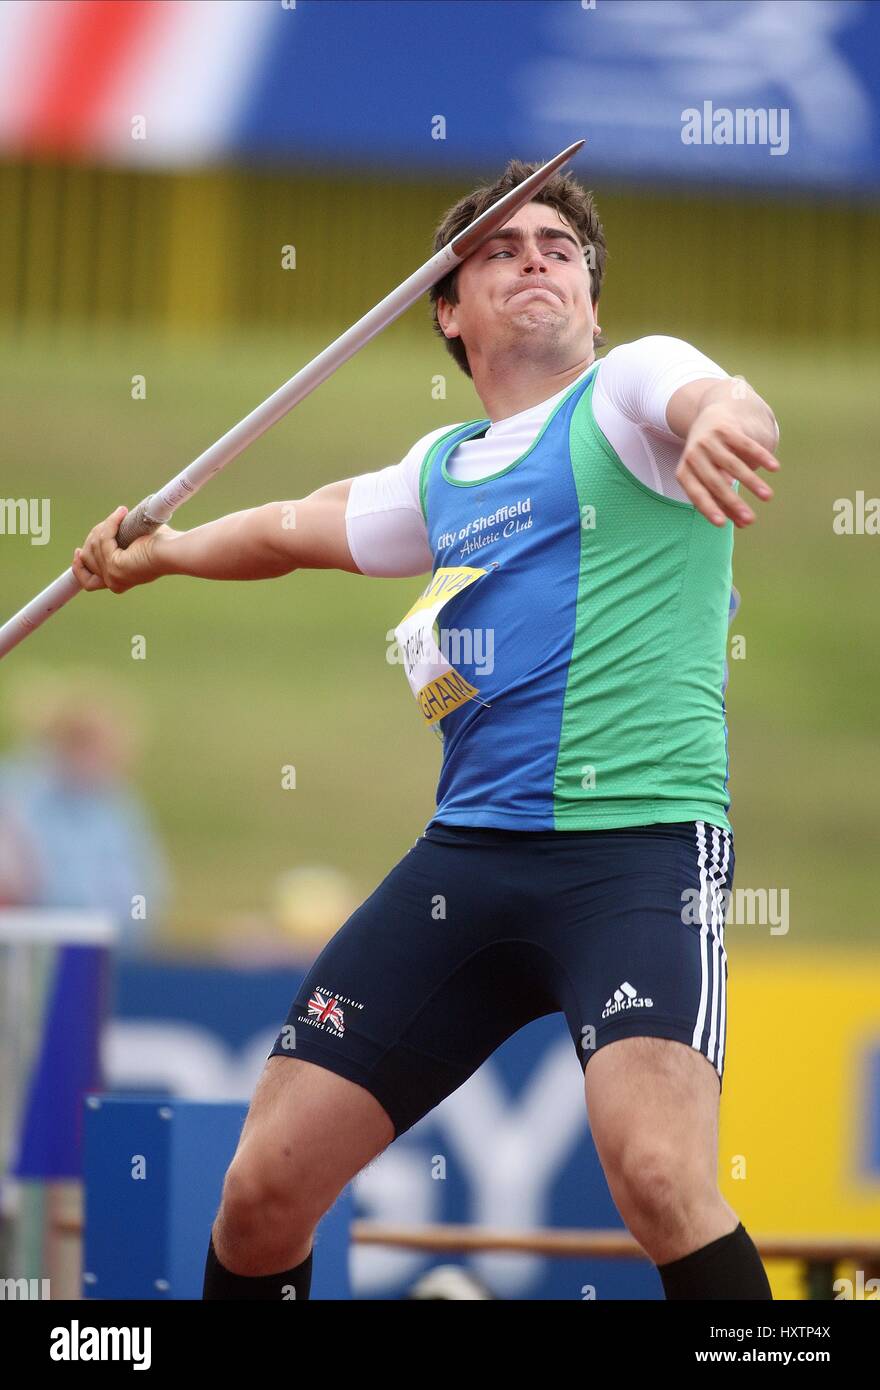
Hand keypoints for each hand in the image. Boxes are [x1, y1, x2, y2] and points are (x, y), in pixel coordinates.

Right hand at [73, 506, 174, 592]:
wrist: (174, 551)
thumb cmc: (163, 544)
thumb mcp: (134, 542)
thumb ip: (119, 539)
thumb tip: (113, 523)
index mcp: (118, 580)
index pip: (88, 581)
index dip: (79, 567)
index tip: (77, 551)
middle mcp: (114, 582)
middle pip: (87, 557)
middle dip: (96, 535)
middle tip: (113, 521)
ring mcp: (113, 577)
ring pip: (93, 546)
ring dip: (105, 527)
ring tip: (121, 515)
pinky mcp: (115, 567)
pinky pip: (103, 540)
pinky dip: (111, 524)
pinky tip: (122, 514)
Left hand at [676, 405, 779, 527]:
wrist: (707, 419)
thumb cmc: (708, 460)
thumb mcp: (709, 479)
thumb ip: (723, 501)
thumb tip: (744, 525)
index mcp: (684, 472)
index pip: (696, 494)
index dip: (709, 508)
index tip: (722, 525)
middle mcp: (693, 455)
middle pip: (716, 482)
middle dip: (734, 502)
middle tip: (751, 519)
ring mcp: (709, 441)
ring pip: (733, 465)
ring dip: (751, 482)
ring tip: (768, 497)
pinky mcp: (725, 428)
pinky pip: (745, 445)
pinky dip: (760, 456)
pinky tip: (774, 468)